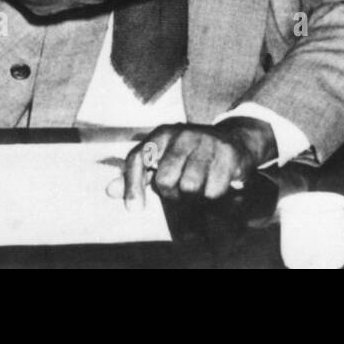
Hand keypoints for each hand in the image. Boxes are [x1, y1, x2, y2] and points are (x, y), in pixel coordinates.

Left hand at [121, 116, 276, 209]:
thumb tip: (109, 190)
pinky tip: (217, 184)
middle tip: (181, 191)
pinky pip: (214, 190)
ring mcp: (207, 142)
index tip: (134, 209)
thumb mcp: (162, 157)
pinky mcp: (228, 154)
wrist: (234, 138)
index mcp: (162, 134)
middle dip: (172, 194)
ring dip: (194, 196)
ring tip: (200, 187)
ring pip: (191, 188)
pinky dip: (214, 194)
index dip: (131, 185)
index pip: (137, 159)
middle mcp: (183, 134)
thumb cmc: (190, 153)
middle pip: (165, 181)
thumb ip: (137, 174)